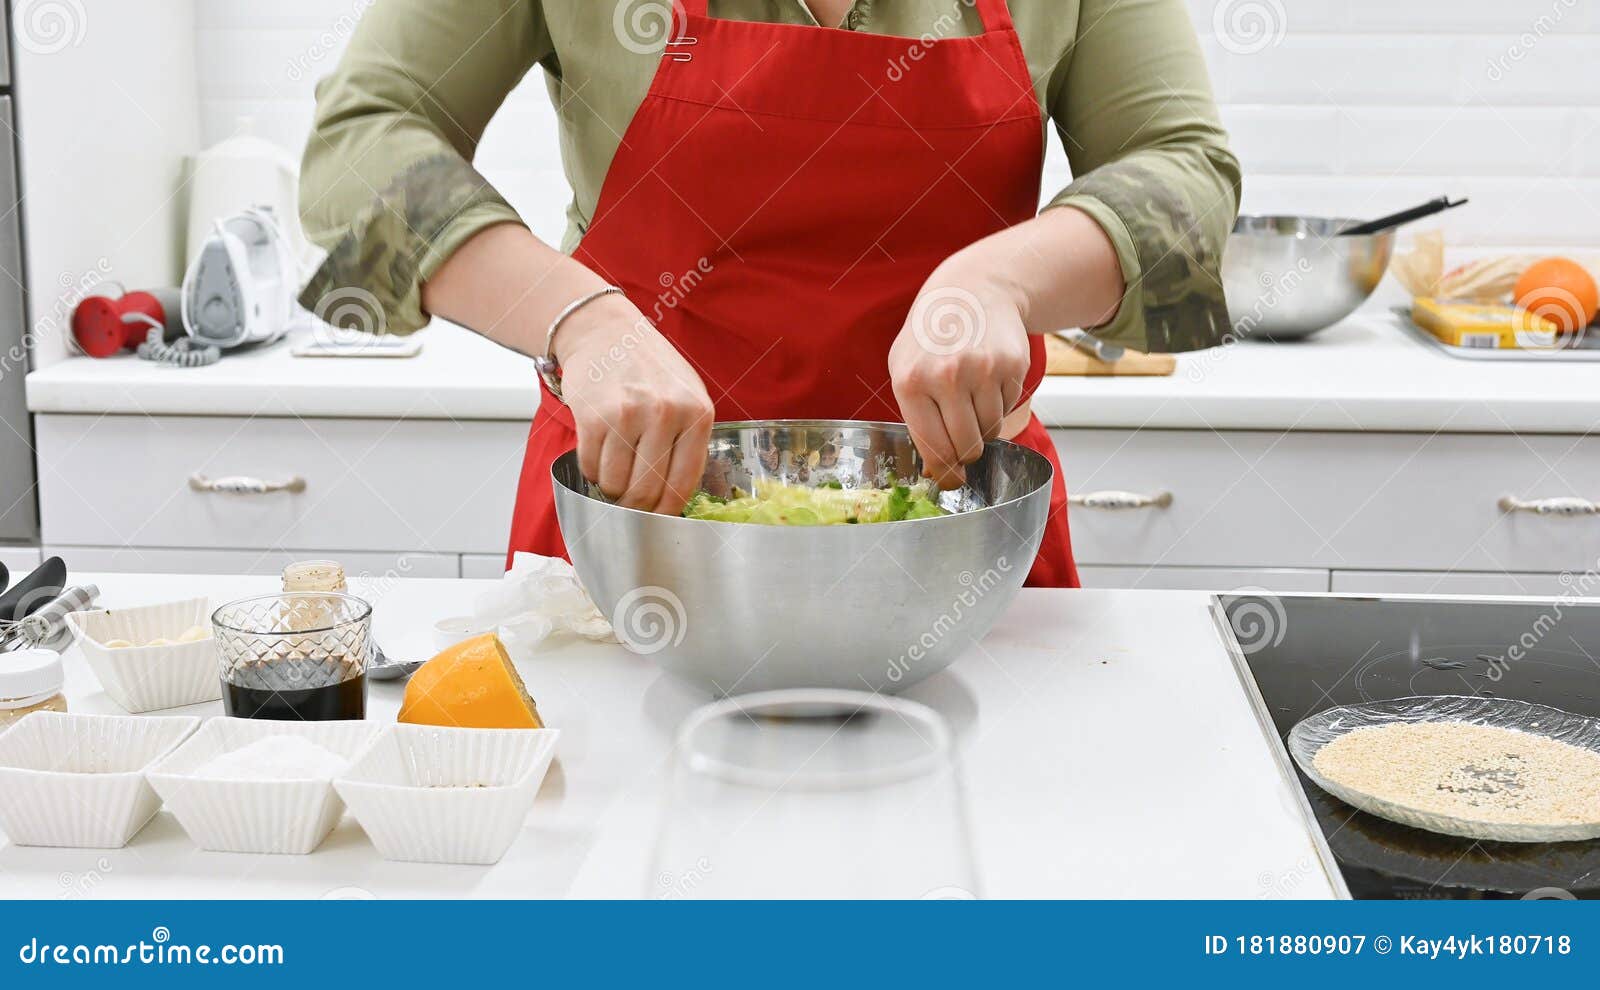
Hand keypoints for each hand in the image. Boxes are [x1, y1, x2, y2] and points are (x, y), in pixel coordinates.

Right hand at [556, 294, 713, 513]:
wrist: (605, 331)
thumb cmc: (650, 369)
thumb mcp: (687, 396)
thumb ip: (690, 442)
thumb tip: (676, 500)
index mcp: (698, 413)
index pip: (683, 485)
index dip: (666, 512)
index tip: (657, 520)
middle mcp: (666, 413)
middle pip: (647, 492)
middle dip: (635, 508)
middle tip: (629, 504)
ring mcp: (628, 414)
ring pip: (616, 485)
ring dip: (611, 489)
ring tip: (614, 470)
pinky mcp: (594, 416)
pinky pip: (591, 467)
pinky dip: (592, 471)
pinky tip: (599, 452)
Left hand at [889, 264, 1030, 488]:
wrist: (970, 291)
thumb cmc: (931, 337)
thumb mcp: (905, 369)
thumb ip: (916, 419)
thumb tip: (937, 470)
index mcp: (911, 383)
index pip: (934, 449)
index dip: (946, 472)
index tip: (952, 481)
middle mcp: (946, 377)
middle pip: (967, 447)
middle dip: (967, 453)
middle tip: (964, 443)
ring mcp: (982, 370)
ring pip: (991, 431)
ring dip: (984, 426)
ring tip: (971, 400)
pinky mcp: (1011, 364)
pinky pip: (1008, 407)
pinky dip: (999, 404)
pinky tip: (987, 380)